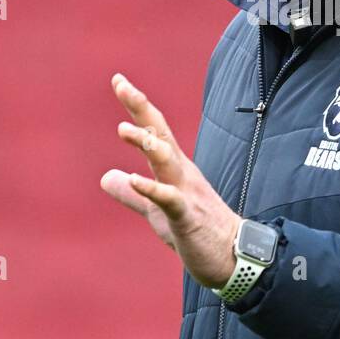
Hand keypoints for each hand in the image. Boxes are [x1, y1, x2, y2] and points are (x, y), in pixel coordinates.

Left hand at [99, 72, 240, 289]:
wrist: (234, 258)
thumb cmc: (198, 231)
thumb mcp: (156, 211)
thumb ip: (132, 194)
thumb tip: (105, 177)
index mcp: (174, 168)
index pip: (154, 129)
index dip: (136, 105)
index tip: (119, 80)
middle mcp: (182, 173)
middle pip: (160, 133)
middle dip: (141, 109)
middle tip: (122, 85)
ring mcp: (186, 193)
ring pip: (167, 160)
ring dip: (147, 143)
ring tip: (123, 128)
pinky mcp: (189, 216)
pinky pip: (170, 199)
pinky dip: (152, 188)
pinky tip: (134, 179)